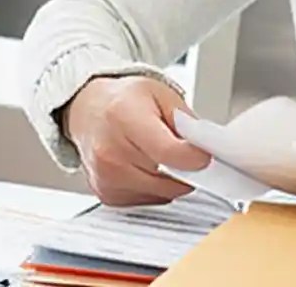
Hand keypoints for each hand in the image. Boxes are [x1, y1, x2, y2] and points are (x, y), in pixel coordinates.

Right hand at [62, 75, 210, 205]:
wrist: (87, 111)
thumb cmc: (123, 101)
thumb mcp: (159, 93)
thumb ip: (186, 120)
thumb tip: (208, 147)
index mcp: (123, 118)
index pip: (169, 153)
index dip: (195, 157)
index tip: (205, 155)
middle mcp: (110, 151)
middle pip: (169, 178)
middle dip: (186, 168)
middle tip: (183, 152)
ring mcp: (106, 176)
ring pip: (162, 193)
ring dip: (171, 181)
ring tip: (160, 156)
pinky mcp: (107, 194)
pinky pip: (148, 201)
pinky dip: (154, 188)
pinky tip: (145, 167)